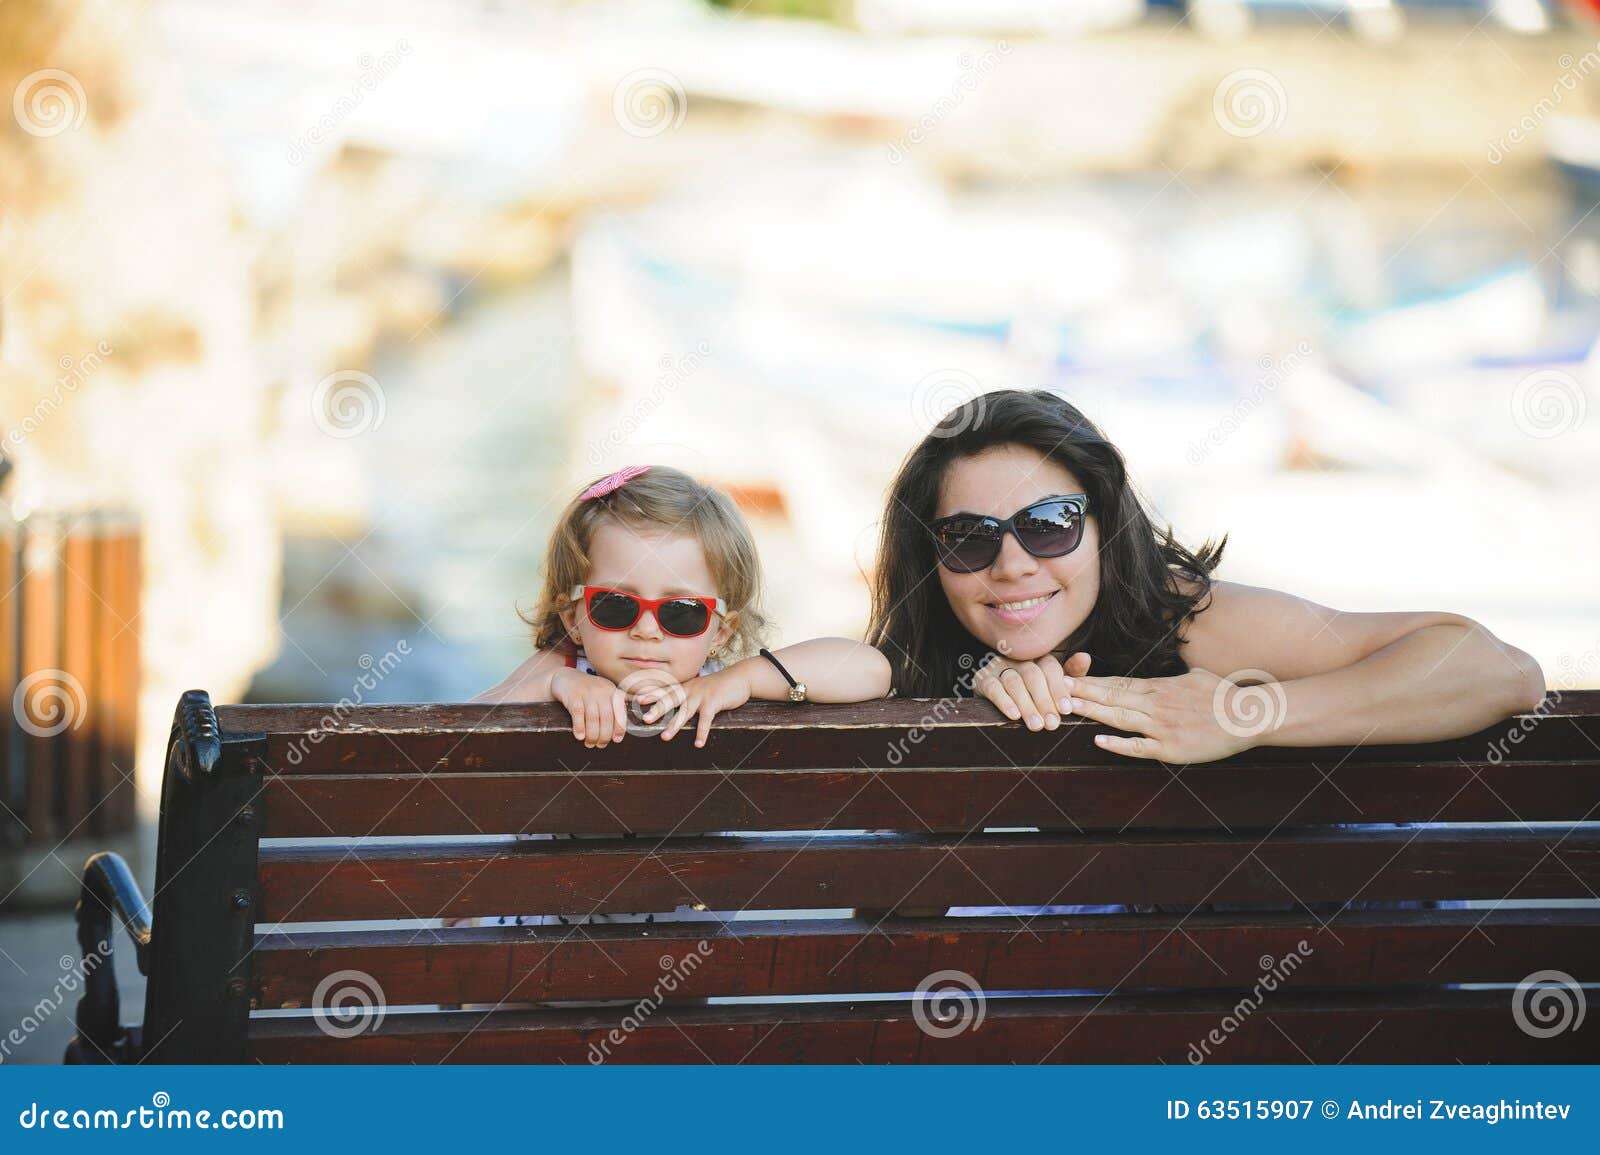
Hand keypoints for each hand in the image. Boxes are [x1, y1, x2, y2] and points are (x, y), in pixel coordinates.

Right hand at [550, 667, 626, 747]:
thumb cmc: (586, 690)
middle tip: (600, 745)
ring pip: (593, 718)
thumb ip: (614, 706)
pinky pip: (578, 714)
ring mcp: (586, 692)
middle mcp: (601, 690)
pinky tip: (580, 736)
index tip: (617, 740)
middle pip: (606, 717)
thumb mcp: (603, 693)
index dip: (619, 727)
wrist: (564, 677)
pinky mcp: (573, 695)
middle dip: (604, 735)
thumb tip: (623, 728)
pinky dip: (580, 727)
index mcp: (611, 690)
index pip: (619, 711)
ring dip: (592, 735)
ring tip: (590, 744)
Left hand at [637, 667, 752, 746]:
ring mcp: (701, 696)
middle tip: (645, 719)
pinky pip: (706, 720)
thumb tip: (672, 703)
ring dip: (675, 725)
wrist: (739, 678)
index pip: (664, 690)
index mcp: (684, 687)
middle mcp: (689, 690)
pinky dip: (702, 732)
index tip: (635, 699)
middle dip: (657, 709)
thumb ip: (685, 694)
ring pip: (685, 712)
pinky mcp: (714, 702)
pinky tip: (698, 744)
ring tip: (665, 737)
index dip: (650, 694)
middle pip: (671, 699)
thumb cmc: (716, 686)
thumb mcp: (698, 688)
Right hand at [974, 650, 1091, 730]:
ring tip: (1036, 726)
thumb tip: (1085, 657)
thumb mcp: (1053, 684)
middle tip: (1052, 724)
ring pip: (1014, 682)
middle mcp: (1018, 658)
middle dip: (1044, 701)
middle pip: (1033, 675)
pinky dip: (1004, 701)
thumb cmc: (1032, 690)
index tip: (1066, 709)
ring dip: (1027, 705)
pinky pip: (993, 688)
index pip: (1050, 668)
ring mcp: (998, 667)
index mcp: (1037, 657)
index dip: (1059, 689)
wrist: (995, 696)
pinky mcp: (982, 679)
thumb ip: (1072, 675)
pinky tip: (1013, 715)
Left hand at [1066, 667, 1278, 762]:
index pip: (1118, 683)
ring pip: (1120, 717)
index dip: (1091, 681)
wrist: (1247, 716)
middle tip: (1055, 686)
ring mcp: (1162, 726)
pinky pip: (1140, 746)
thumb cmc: (1223, 696)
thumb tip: (1165, 677)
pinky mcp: (1171, 747)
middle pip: (1112, 696)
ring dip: (1092, 712)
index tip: (1068, 677)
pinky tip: (1099, 740)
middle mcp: (1156, 704)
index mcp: (1160, 687)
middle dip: (1082, 692)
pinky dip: (1119, 743)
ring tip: (1068, 706)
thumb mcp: (1195, 676)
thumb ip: (1174, 678)